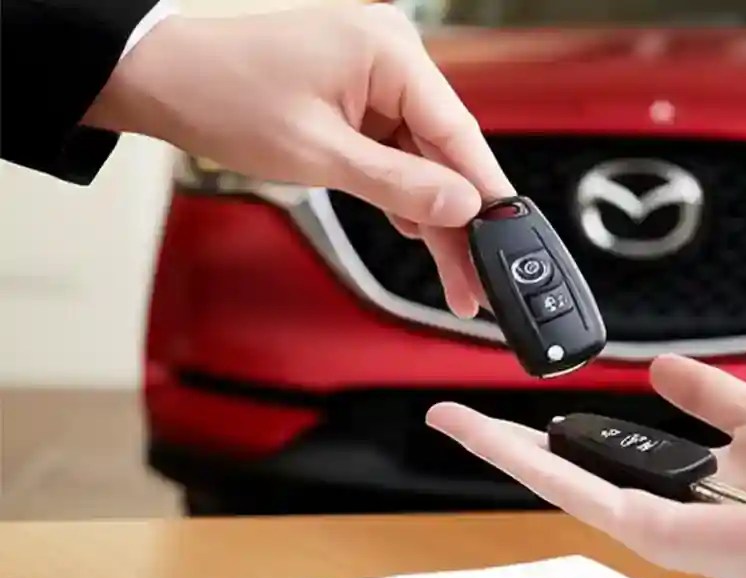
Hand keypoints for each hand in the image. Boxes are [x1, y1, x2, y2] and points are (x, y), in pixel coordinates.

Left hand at [83, 3, 510, 317]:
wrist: (158, 79)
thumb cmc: (220, 95)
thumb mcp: (319, 155)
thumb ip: (398, 185)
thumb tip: (461, 206)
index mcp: (389, 51)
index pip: (458, 132)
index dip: (485, 193)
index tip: (508, 239)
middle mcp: (390, 56)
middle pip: (445, 151)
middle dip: (458, 219)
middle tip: (476, 278)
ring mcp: (374, 77)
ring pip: (423, 157)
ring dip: (432, 213)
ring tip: (455, 273)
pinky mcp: (357, 97)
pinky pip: (396, 150)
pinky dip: (402, 190)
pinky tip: (419, 230)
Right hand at [426, 355, 745, 577]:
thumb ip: (705, 393)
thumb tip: (663, 367)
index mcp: (673, 491)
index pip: (592, 461)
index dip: (544, 437)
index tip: (510, 413)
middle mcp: (653, 515)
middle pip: (560, 476)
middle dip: (502, 445)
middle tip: (452, 417)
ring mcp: (652, 531)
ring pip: (558, 486)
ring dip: (503, 452)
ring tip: (456, 422)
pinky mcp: (661, 538)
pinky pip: (586, 496)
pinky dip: (539, 468)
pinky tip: (504, 443)